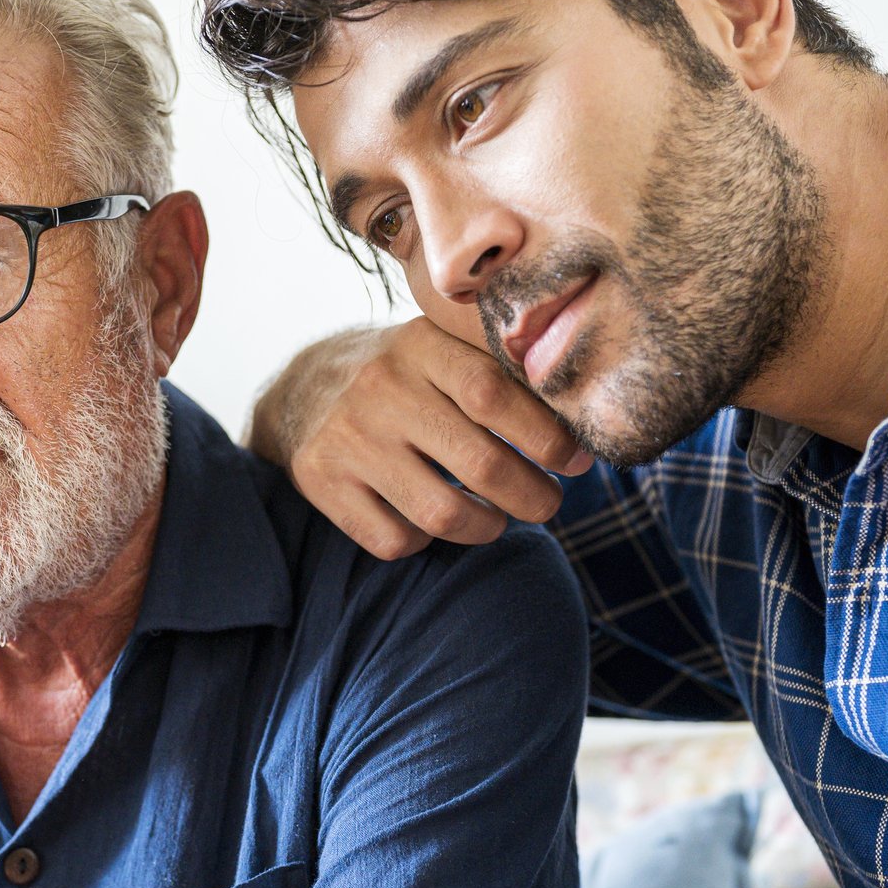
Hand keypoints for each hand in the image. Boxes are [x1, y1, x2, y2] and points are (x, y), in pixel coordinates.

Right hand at [254, 318, 590, 558]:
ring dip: (487, 527)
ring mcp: (347, 438)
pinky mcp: (321, 481)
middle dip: (533, 495)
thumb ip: (498, 373)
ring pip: (440, 513)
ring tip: (497, 519)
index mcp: (419, 346)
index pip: (494, 395)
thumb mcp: (440, 350)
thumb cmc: (405, 377)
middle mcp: (380, 388)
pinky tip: (433, 521)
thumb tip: (583, 423)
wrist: (304, 389)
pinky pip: (394, 540)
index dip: (546, 437)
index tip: (575, 461)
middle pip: (480, 463)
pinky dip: (425, 541)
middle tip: (549, 503)